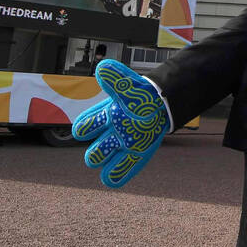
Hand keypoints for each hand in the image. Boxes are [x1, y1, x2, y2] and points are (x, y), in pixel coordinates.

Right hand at [70, 59, 171, 187]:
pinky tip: (113, 177)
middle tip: (107, 144)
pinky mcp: (136, 155)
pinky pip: (120, 171)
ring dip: (105, 162)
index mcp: (105, 117)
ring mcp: (122, 146)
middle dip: (96, 153)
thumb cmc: (142, 95)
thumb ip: (115, 78)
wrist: (163, 102)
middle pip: (93, 152)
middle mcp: (110, 134)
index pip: (84, 128)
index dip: (85, 129)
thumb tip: (102, 69)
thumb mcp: (128, 85)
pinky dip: (115, 175)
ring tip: (110, 161)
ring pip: (103, 161)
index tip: (93, 125)